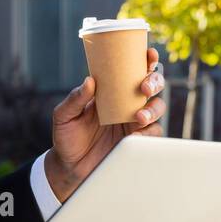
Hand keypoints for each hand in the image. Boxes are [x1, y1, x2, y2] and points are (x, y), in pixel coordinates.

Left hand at [44, 48, 165, 203]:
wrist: (69, 167)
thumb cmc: (66, 137)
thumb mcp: (63, 116)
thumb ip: (75, 99)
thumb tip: (90, 81)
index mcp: (110, 91)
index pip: (130, 70)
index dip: (144, 60)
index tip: (149, 54)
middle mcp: (125, 103)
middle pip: (152, 86)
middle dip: (154, 82)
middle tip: (144, 89)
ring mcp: (132, 122)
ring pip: (157, 108)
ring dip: (153, 109)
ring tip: (139, 117)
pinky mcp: (136, 141)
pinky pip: (153, 133)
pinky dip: (149, 133)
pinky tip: (135, 136)